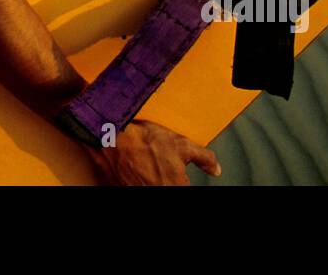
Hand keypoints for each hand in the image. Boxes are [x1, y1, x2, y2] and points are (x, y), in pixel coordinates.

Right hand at [86, 119, 220, 185]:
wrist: (112, 136)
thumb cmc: (146, 140)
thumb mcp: (182, 144)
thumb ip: (203, 158)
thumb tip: (215, 169)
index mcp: (175, 188)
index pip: (184, 188)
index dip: (180, 181)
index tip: (177, 176)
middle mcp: (156, 192)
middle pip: (165, 187)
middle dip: (166, 180)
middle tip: (160, 168)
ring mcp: (136, 192)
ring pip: (149, 187)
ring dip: (150, 181)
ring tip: (147, 167)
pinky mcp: (120, 189)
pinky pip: (133, 186)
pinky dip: (135, 180)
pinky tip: (135, 169)